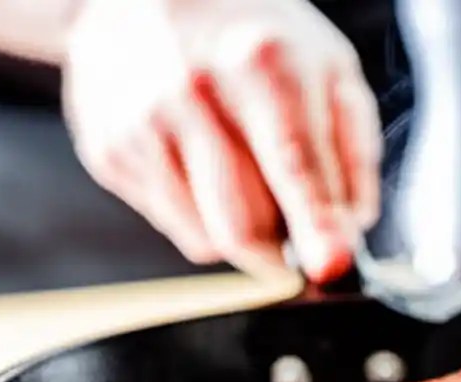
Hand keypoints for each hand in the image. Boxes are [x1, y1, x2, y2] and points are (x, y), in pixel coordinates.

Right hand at [62, 0, 381, 283]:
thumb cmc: (254, 36)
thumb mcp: (327, 66)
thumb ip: (352, 147)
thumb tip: (352, 225)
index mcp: (259, 63)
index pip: (294, 166)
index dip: (316, 226)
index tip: (332, 267)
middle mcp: (193, 91)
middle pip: (244, 223)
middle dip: (281, 249)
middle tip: (296, 232)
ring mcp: (141, 122)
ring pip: (208, 238)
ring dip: (245, 235)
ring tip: (249, 182)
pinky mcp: (108, 150)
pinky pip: (176, 225)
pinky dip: (204, 216)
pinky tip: (204, 167)